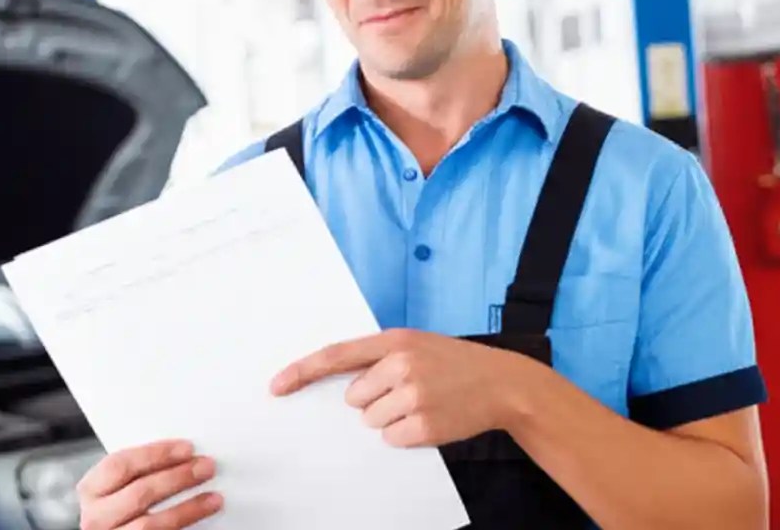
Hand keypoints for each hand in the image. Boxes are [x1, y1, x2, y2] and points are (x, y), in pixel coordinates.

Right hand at [76, 440, 221, 529]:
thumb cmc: (120, 508)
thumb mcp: (119, 486)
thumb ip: (140, 472)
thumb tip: (183, 455)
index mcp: (92, 490)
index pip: (120, 465)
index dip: (156, 454)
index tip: (187, 448)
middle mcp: (96, 518)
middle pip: (140, 493)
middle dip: (178, 477)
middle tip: (206, 467)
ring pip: (150, 524)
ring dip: (188, 509)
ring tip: (214, 498)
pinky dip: (184, 528)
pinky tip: (201, 520)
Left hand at [271, 329, 538, 446]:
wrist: (502, 383)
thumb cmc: (453, 363)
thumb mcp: (417, 344)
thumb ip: (380, 356)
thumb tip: (342, 387)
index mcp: (395, 341)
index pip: (336, 355)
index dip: (302, 371)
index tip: (277, 386)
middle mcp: (401, 365)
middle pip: (354, 398)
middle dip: (373, 400)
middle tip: (408, 391)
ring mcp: (414, 396)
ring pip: (370, 421)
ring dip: (390, 419)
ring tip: (423, 403)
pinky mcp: (424, 425)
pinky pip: (391, 439)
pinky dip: (406, 435)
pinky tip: (431, 419)